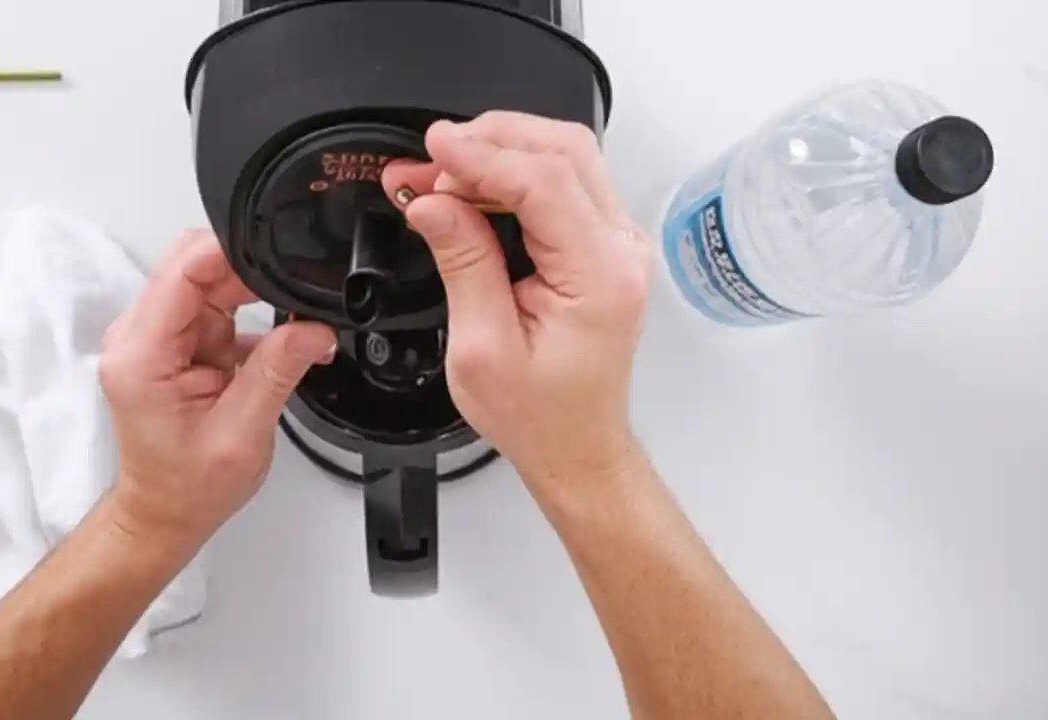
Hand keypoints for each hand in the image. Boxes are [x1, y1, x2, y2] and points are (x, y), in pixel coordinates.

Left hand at [98, 230, 335, 558]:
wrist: (166, 512)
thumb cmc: (187, 487)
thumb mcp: (242, 433)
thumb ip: (276, 371)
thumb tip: (315, 329)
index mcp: (142, 355)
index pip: (180, 272)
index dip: (228, 251)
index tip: (277, 247)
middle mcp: (141, 338)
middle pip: (194, 267)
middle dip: (248, 270)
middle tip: (298, 290)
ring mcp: (159, 338)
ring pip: (210, 282)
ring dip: (254, 293)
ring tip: (294, 322)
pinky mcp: (179, 344)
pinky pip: (216, 306)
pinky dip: (253, 314)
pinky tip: (283, 338)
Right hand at [382, 112, 654, 496]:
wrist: (577, 446)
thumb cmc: (540, 415)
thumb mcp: (483, 347)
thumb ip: (462, 263)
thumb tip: (431, 203)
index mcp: (600, 277)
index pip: (545, 182)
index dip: (482, 155)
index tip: (431, 148)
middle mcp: (621, 251)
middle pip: (564, 150)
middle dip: (489, 142)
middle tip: (426, 162)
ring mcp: (618, 244)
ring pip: (566, 158)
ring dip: (499, 153)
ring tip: (437, 175)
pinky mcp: (602, 246)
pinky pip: (563, 185)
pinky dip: (513, 175)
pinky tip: (469, 188)